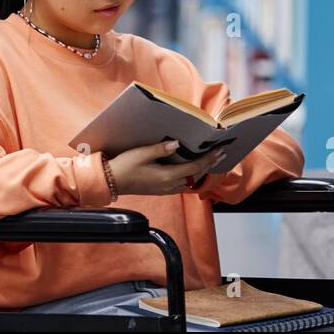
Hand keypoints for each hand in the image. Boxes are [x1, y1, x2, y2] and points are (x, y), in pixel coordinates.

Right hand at [108, 140, 225, 195]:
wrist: (113, 182)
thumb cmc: (125, 166)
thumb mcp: (142, 154)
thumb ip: (161, 149)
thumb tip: (177, 144)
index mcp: (167, 176)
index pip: (194, 168)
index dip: (208, 159)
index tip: (219, 151)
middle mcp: (169, 185)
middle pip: (196, 176)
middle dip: (209, 164)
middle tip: (221, 153)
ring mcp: (166, 189)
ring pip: (190, 181)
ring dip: (201, 170)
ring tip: (210, 159)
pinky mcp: (162, 189)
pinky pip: (182, 183)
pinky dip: (191, 175)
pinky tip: (192, 168)